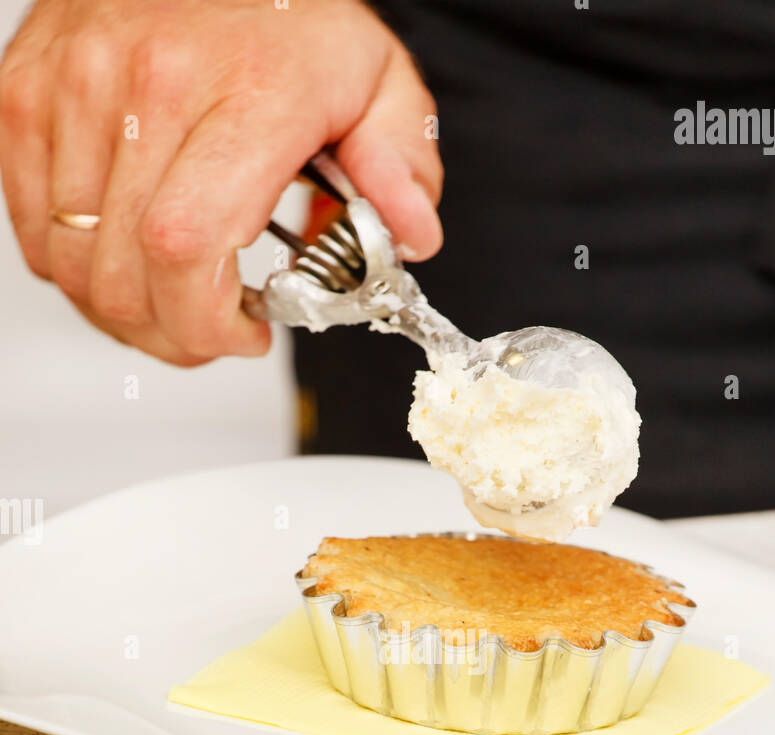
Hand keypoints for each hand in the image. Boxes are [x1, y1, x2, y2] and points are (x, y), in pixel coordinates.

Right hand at [0, 0, 442, 364]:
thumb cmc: (284, 12)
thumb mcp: (376, 79)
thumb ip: (402, 164)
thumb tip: (411, 236)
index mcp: (242, 92)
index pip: (185, 247)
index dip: (204, 323)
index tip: (246, 334)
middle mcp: (143, 85)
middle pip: (122, 274)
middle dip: (170, 336)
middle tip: (211, 333)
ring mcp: (71, 87)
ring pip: (68, 262)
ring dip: (122, 312)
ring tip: (171, 303)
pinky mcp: (23, 93)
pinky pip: (32, 226)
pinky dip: (73, 266)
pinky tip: (125, 260)